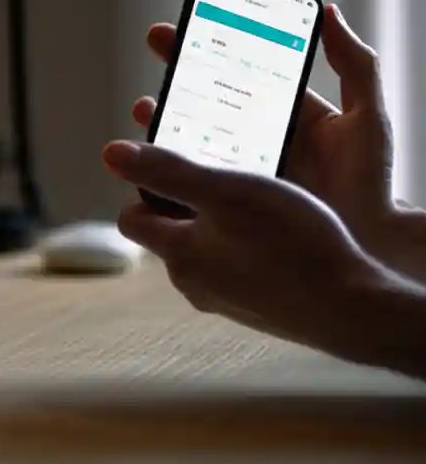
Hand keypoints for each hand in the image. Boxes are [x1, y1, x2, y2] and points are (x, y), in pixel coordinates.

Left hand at [103, 141, 416, 368]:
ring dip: (221, 221)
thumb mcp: (228, 192)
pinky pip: (238, 266)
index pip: (133, 217)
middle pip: (169, 232)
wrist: (353, 309)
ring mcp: (226, 299)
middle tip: (221, 170)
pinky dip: (247, 244)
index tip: (177, 161)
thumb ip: (168, 172)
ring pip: (206, 249)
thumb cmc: (292, 244)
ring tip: (254, 195)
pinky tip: (280, 229)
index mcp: (177, 254)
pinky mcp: (258, 307)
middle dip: (185, 200)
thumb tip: (109, 154)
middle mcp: (193, 283)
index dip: (146, 186)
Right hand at [132, 3, 395, 242]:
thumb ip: (355, 66)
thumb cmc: (372, 187)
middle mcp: (255, 137)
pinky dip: (164, 170)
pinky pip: (188, 181)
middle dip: (176, 71)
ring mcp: (237, 170)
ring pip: (189, 138)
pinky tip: (151, 160)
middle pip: (205, 98)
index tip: (182, 27)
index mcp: (285, 113)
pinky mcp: (225, 201)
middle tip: (157, 45)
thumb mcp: (368, 120)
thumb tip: (329, 14)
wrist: (365, 250)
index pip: (240, 72)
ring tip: (147, 107)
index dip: (209, 47)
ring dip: (162, 120)